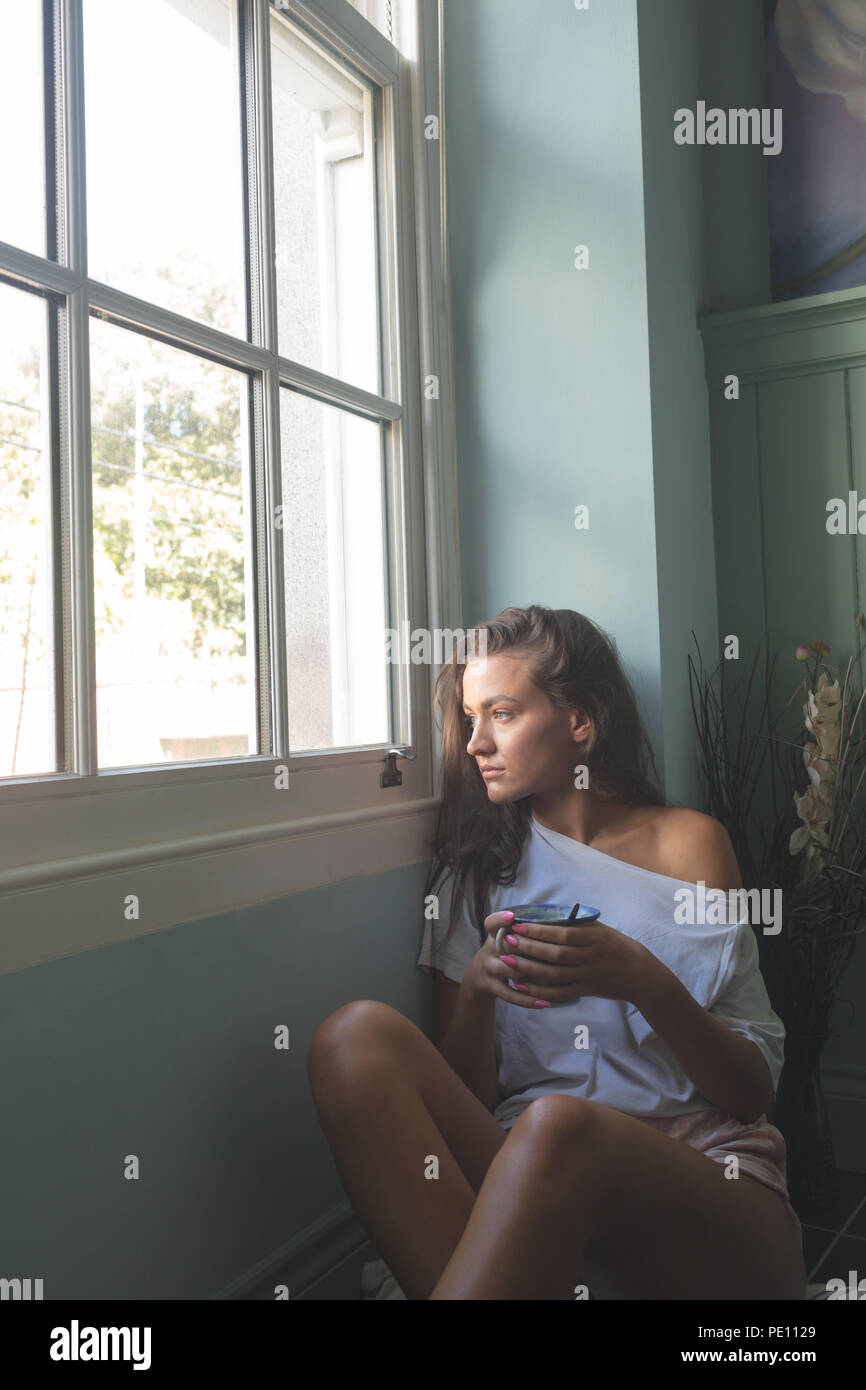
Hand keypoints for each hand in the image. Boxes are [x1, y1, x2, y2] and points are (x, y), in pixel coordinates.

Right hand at [464, 911, 555, 1008]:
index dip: (501, 918)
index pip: (492, 922)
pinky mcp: (491, 987)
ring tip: (550, 976)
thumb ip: (528, 929)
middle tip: (546, 948)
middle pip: (504, 945)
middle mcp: (489, 949)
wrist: (480, 977)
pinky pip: (510, 995)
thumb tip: (565, 914)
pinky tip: (545, 1003)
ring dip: (528, 973)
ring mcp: (489, 968)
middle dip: (523, 946)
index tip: (512, 916)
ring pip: (508, 970)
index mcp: (495, 934)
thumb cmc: (504, 952)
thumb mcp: (507, 938)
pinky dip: (528, 1000)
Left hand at [496, 917, 670, 1008]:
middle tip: (507, 941)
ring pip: (554, 974)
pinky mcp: (586, 990)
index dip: (538, 930)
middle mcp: (590, 956)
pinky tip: (523, 986)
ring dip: (529, 969)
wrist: (641, 975)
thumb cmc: (618, 947)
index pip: (561, 933)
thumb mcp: (601, 930)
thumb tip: (548, 915)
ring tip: (508, 962)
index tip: (518, 925)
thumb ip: (577, 924)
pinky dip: (540, 991)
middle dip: (528, 947)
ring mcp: (588, 975)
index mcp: (593, 937)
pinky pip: (559, 992)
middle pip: (554, 953)